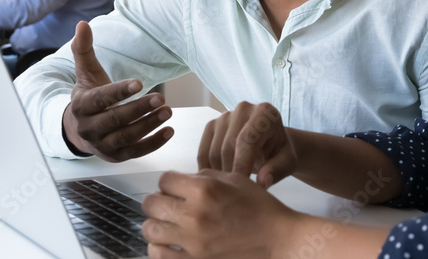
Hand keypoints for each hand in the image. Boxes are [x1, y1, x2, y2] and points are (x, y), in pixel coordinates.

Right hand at [63, 21, 173, 160]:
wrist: (78, 130)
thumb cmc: (88, 96)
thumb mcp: (85, 73)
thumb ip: (84, 49)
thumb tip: (82, 24)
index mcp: (81, 105)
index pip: (100, 99)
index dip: (119, 92)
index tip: (139, 83)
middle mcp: (89, 128)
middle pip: (115, 119)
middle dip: (139, 109)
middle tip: (161, 97)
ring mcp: (102, 145)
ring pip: (127, 137)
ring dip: (149, 125)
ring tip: (168, 110)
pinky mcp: (115, 156)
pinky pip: (136, 152)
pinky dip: (153, 143)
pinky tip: (169, 130)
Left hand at [142, 170, 300, 257]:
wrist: (277, 239)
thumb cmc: (259, 208)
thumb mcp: (234, 179)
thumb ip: (203, 176)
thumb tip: (181, 181)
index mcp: (204, 189)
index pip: (164, 179)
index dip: (169, 182)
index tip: (175, 187)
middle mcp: (194, 214)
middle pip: (151, 203)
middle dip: (158, 200)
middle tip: (167, 204)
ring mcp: (193, 242)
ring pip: (150, 230)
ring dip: (156, 224)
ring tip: (166, 224)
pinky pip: (159, 255)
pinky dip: (158, 248)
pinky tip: (168, 243)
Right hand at [197, 102, 295, 188]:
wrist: (270, 143)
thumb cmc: (280, 152)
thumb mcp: (287, 162)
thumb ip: (277, 170)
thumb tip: (263, 183)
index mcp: (265, 112)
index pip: (247, 140)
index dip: (242, 165)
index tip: (241, 187)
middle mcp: (243, 108)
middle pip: (228, 146)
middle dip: (231, 173)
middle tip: (235, 193)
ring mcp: (224, 115)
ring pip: (214, 151)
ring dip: (219, 174)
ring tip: (229, 189)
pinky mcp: (212, 125)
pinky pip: (203, 151)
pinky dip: (207, 169)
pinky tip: (217, 181)